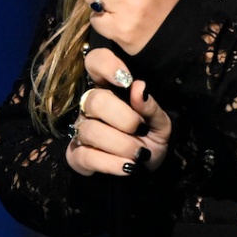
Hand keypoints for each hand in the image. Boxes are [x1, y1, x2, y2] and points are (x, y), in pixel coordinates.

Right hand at [65, 47, 172, 176]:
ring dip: (121, 145)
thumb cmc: (151, 140)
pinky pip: (85, 156)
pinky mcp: (75, 156)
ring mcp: (81, 130)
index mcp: (111, 89)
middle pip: (95, 100)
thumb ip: (150, 106)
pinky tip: (127, 167)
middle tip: (140, 130)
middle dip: (123, 118)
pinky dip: (110, 163)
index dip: (106, 65)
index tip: (125, 80)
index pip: (95, 62)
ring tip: (139, 154)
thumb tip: (139, 87)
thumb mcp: (161, 124)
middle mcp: (91, 107)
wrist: (146, 174)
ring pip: (90, 130)